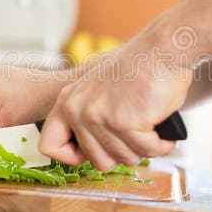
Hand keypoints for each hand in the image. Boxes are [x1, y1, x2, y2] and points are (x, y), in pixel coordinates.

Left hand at [38, 42, 191, 171]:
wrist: (162, 49)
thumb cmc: (139, 69)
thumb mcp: (99, 89)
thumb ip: (88, 118)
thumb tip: (93, 152)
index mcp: (67, 102)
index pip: (49, 146)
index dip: (73, 156)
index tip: (97, 148)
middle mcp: (77, 110)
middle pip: (98, 161)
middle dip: (124, 153)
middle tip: (137, 133)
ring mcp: (99, 117)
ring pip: (125, 159)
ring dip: (146, 147)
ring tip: (151, 123)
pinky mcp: (123, 123)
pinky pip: (147, 151)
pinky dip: (162, 144)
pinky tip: (163, 127)